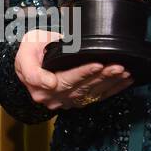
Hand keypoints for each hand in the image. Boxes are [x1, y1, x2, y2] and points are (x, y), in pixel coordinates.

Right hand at [14, 28, 133, 110]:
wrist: (32, 59)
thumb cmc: (31, 49)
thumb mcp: (25, 50)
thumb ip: (31, 70)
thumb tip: (49, 84)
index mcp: (40, 86)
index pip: (65, 80)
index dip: (83, 73)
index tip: (98, 65)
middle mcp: (53, 98)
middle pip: (81, 87)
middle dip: (102, 76)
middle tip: (119, 66)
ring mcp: (65, 101)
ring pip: (90, 93)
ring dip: (110, 83)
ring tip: (125, 72)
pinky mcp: (76, 101)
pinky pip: (95, 97)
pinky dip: (112, 89)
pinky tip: (125, 81)